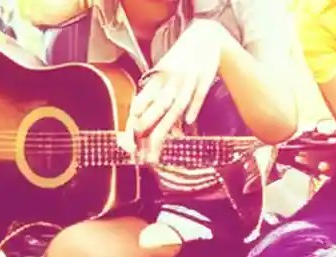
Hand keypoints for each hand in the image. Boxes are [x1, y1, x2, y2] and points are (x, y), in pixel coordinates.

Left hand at [127, 20, 225, 163]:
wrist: (205, 36)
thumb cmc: (181, 57)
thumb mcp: (163, 69)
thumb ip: (153, 91)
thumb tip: (137, 113)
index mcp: (159, 76)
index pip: (145, 98)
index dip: (136, 115)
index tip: (130, 131)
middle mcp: (171, 78)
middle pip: (159, 104)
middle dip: (148, 123)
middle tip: (139, 142)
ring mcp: (189, 79)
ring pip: (177, 103)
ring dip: (167, 122)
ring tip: (158, 141)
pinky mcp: (205, 78)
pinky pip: (199, 94)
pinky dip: (195, 106)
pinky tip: (189, 120)